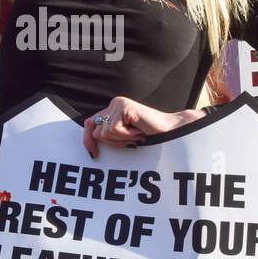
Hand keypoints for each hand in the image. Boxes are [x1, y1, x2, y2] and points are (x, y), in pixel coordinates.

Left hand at [82, 96, 202, 159]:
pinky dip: (126, 136)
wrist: (170, 131)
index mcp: (112, 111)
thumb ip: (109, 136)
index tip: (93, 154)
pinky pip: (114, 129)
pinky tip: (138, 131)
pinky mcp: (124, 107)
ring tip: (136, 135)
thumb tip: (91, 146)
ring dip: (122, 140)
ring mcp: (118, 104)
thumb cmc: (149, 136)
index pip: (89, 124)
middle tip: (131, 141)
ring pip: (105, 133)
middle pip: (97, 132)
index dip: (87, 139)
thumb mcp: (124, 137)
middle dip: (113, 143)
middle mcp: (113, 105)